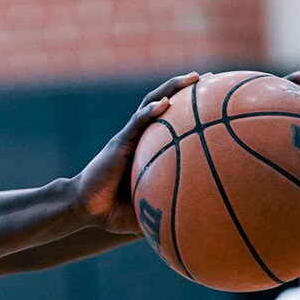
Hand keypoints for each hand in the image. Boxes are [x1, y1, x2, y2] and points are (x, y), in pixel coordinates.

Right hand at [75, 72, 198, 232]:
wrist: (85, 208)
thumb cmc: (114, 210)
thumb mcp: (148, 209)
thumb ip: (169, 207)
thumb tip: (200, 221)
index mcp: (147, 148)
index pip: (170, 121)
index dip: (190, 107)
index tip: (214, 96)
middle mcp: (139, 137)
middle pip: (163, 103)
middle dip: (185, 87)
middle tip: (209, 77)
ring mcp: (128, 137)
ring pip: (150, 104)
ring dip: (170, 89)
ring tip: (192, 78)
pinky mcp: (118, 144)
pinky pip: (136, 125)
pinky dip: (149, 113)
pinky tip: (163, 104)